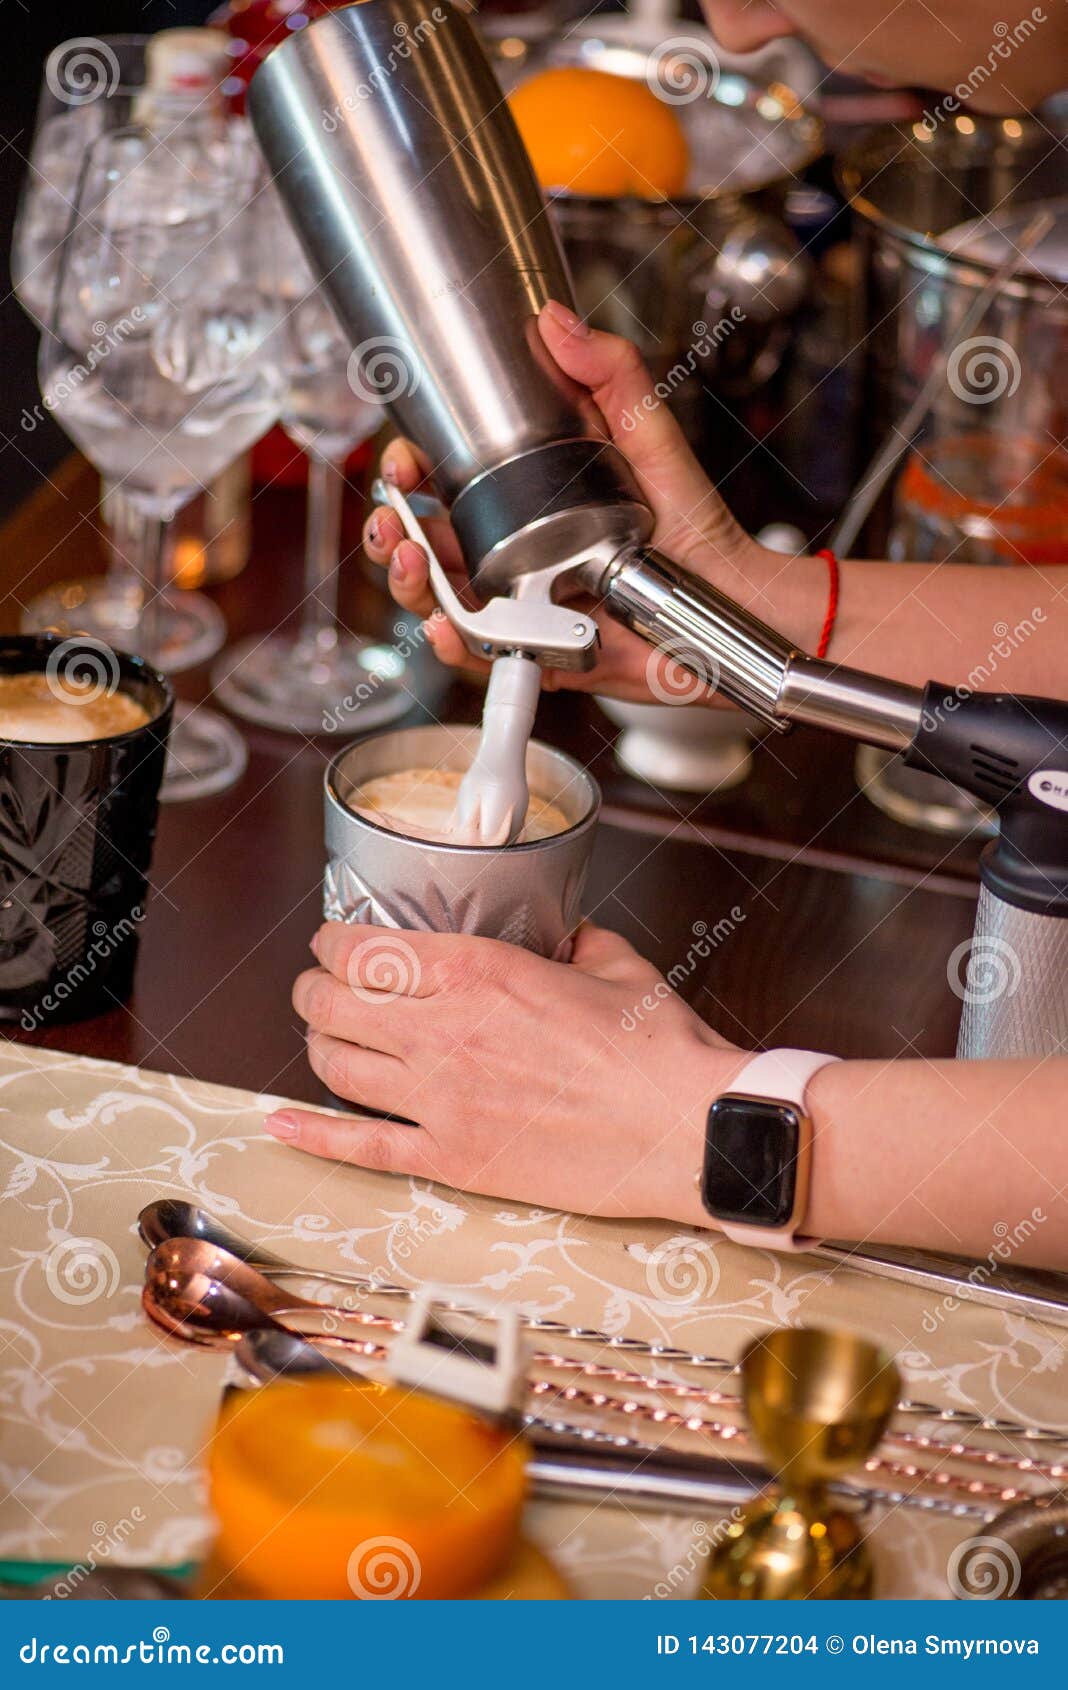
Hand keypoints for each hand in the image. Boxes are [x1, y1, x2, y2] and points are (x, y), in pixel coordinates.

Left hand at [270, 920, 745, 1224]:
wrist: (683, 1127)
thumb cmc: (657, 1048)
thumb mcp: (615, 965)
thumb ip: (575, 940)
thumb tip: (564, 934)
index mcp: (478, 971)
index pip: (366, 948)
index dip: (333, 943)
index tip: (332, 944)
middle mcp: (443, 1030)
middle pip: (334, 1003)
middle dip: (313, 989)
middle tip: (317, 988)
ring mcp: (441, 1099)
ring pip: (335, 1065)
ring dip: (316, 1045)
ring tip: (320, 1037)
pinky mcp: (452, 1157)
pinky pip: (359, 1145)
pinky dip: (311, 1133)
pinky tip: (279, 1123)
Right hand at [363, 301, 813, 701]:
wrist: (733, 595)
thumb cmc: (693, 525)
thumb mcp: (647, 433)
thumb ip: (609, 373)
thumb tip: (556, 319)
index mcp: (523, 507)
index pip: (444, 491)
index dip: (411, 478)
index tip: (405, 461)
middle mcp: (513, 560)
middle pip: (427, 551)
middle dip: (391, 535)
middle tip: (392, 519)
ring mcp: (524, 612)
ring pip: (442, 605)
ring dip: (411, 587)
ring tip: (412, 564)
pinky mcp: (544, 658)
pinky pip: (487, 658)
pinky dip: (459, 646)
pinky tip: (448, 625)